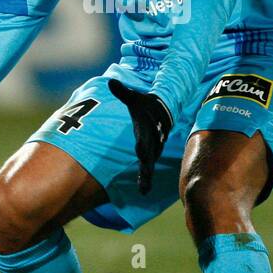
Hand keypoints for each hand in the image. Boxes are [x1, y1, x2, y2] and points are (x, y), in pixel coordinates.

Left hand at [107, 79, 172, 194]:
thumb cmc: (144, 107)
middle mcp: (151, 143)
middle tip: (145, 177)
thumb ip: (123, 93)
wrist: (161, 113)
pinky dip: (146, 180)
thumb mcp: (134, 99)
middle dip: (146, 165)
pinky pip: (147, 170)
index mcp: (146, 131)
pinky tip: (143, 191)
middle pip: (148, 156)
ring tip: (144, 189)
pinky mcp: (149, 156)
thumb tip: (111, 81)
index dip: (142, 146)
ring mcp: (151, 151)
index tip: (140, 151)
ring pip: (149, 166)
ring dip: (147, 177)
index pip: (144, 140)